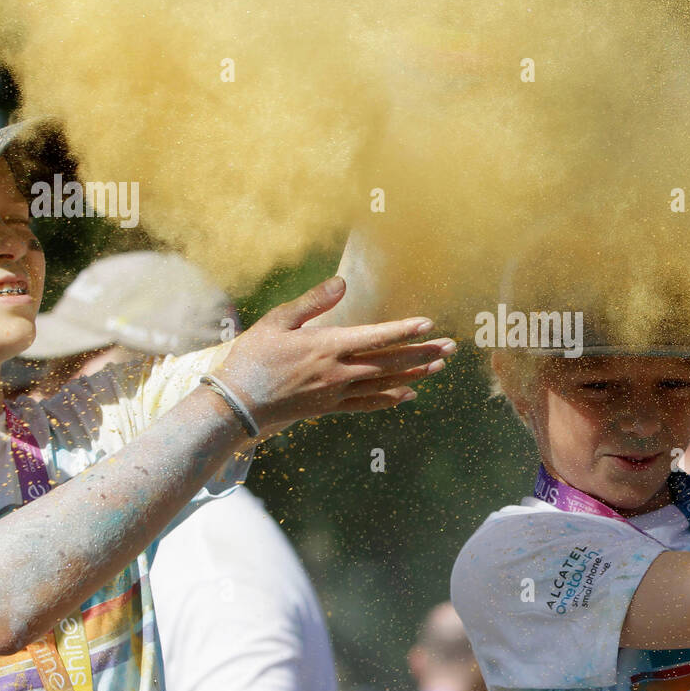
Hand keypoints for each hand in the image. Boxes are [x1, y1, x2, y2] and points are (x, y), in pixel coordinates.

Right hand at [212, 276, 456, 435]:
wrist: (238, 404)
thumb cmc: (253, 357)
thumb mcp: (278, 321)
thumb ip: (312, 302)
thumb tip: (341, 282)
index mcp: (327, 345)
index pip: (375, 336)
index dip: (404, 330)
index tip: (429, 324)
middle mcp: (339, 371)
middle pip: (390, 361)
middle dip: (423, 353)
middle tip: (452, 347)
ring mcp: (337, 392)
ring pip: (385, 383)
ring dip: (415, 374)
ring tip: (440, 366)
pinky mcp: (331, 408)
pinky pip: (368, 404)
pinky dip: (391, 399)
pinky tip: (409, 395)